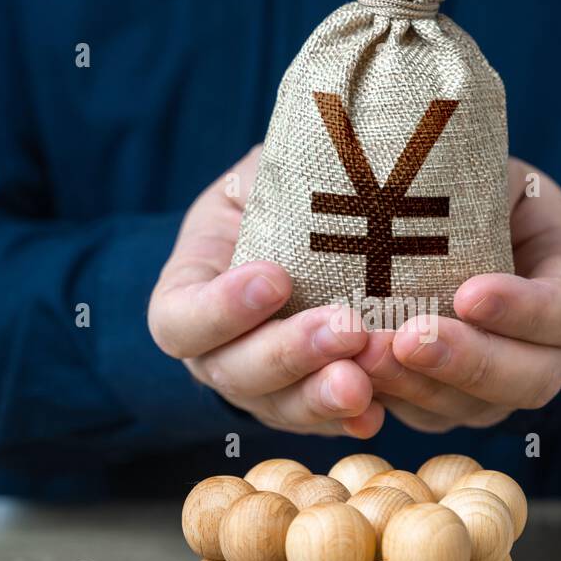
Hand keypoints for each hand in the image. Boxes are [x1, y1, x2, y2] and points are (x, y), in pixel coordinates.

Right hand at [148, 146, 385, 437]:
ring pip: (280, 407)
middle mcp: (218, 351)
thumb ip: (275, 171)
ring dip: (322, 396)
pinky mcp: (311, 404)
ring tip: (366, 379)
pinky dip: (351, 419)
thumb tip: (322, 138)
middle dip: (287, 354)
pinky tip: (379, 413)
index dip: (220, 309)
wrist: (324, 239)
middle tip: (345, 327)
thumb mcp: (264, 172)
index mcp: (191, 291)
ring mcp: (263, 387)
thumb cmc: (286, 195)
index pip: (180, 318)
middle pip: (233, 373)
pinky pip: (326, 422)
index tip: (272, 277)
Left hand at [355, 158, 560, 432]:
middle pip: (530, 379)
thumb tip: (421, 145)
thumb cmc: (465, 179)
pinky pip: (429, 416)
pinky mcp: (455, 403)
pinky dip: (392, 401)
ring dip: (419, 388)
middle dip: (468, 362)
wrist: (439, 218)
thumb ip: (471, 169)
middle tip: (409, 339)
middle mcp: (551, 346)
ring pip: (475, 408)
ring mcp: (504, 383)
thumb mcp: (483, 163)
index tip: (469, 293)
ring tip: (366, 357)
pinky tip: (351, 376)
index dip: (524, 310)